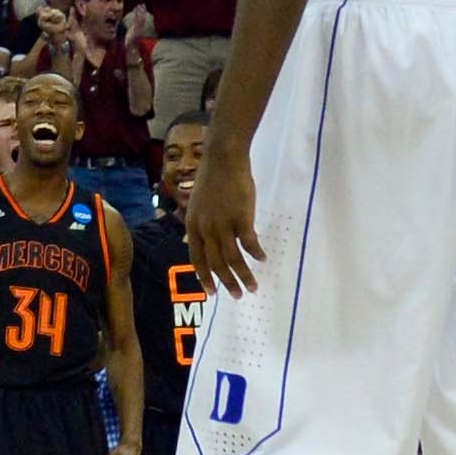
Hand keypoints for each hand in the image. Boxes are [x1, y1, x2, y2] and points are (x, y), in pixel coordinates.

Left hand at [188, 138, 261, 295]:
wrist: (223, 158)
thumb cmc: (212, 178)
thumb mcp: (197, 204)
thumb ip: (199, 224)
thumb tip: (196, 241)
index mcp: (193, 226)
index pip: (196, 259)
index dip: (204, 277)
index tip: (212, 293)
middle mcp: (205, 229)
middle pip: (216, 263)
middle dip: (227, 283)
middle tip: (237, 296)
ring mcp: (223, 224)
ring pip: (233, 259)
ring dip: (244, 276)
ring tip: (252, 287)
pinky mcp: (241, 218)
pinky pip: (249, 243)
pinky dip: (256, 253)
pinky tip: (263, 258)